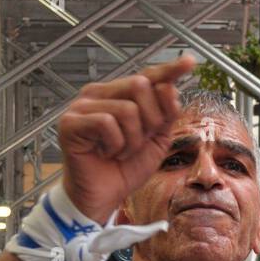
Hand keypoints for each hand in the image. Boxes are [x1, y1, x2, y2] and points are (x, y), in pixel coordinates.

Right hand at [59, 55, 196, 222]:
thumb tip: (171, 88)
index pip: (147, 75)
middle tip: (138, 143)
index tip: (189, 62)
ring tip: (120, 153)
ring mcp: (82, 106)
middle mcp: (99, 94)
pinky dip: (115, 145)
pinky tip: (106, 154)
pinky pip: (106, 123)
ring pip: (126, 109)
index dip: (168, 69)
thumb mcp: (156, 140)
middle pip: (140, 86)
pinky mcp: (70, 123)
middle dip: (150, 121)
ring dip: (132, 140)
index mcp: (118, 94)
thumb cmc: (124, 169)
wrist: (103, 198)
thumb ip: (165, 114)